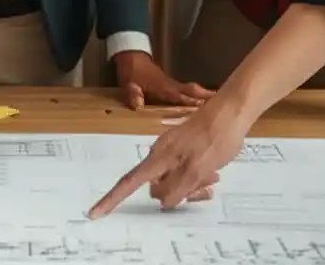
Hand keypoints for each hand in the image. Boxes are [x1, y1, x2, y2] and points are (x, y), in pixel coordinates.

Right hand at [89, 101, 245, 217]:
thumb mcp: (196, 169)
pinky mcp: (183, 147)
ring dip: (191, 185)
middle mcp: (160, 154)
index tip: (94, 212)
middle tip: (203, 189)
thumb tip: (161, 199)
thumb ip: (176, 187)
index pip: (129, 183)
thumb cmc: (215, 138)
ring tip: (212, 178)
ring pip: (173, 179)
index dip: (111, 199)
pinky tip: (213, 171)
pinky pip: (182, 170)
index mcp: (158, 159)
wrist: (230, 111)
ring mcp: (172, 150)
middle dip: (176, 194)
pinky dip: (196, 176)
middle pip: (157, 186)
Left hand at [113, 51, 213, 110]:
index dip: (192, 103)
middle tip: (224, 103)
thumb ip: (132, 95)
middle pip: (192, 91)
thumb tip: (138, 106)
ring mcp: (172, 84)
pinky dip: (197, 94)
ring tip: (221, 103)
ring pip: (192, 90)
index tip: (207, 107)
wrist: (131, 55)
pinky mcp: (171, 84)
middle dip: (207, 97)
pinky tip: (204, 100)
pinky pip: (187, 91)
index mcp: (163, 88)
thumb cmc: (130, 71)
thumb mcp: (127, 84)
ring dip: (205, 95)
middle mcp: (172, 86)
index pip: (180, 97)